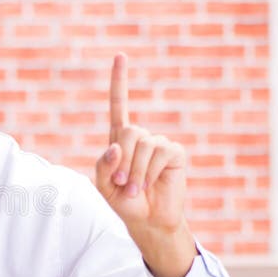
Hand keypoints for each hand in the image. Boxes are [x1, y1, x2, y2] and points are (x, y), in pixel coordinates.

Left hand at [95, 54, 196, 276]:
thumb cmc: (123, 202)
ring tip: (135, 188)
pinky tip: (149, 184)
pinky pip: (159, 153)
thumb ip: (103, 165)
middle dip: (122, 161)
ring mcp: (158, 144)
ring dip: (134, 171)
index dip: (120, 82)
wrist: (147, 220)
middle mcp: (140, 137)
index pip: (120, 105)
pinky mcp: (174, 153)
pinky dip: (149, 171)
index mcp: (119, 140)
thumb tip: (115, 145)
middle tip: (121, 183)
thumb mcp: (103, 186)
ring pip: (142, 144)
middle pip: (128, 132)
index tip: (120, 56)